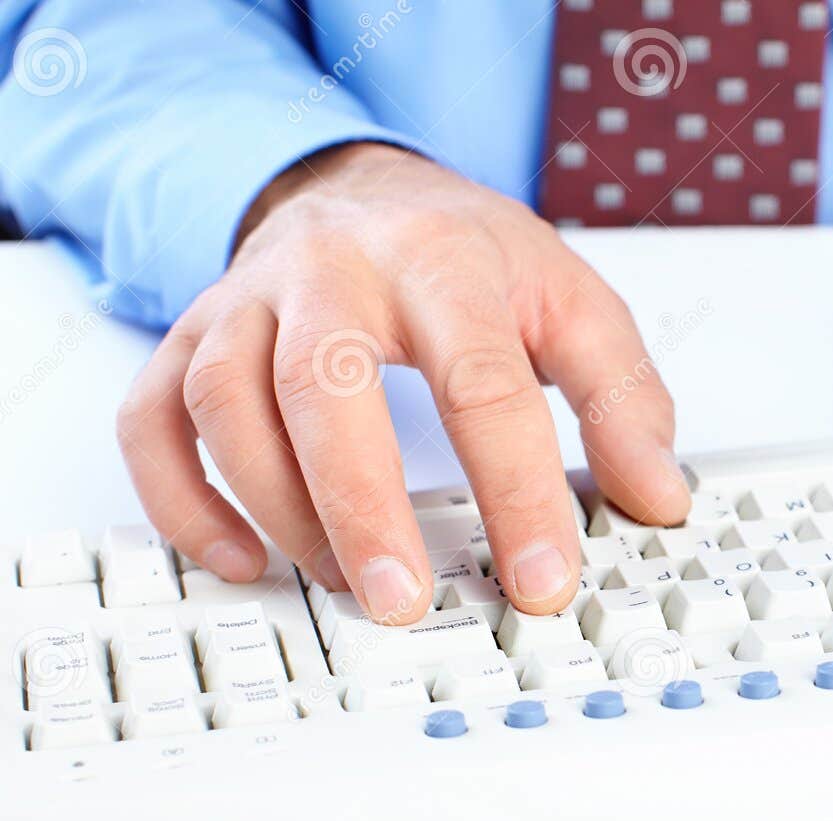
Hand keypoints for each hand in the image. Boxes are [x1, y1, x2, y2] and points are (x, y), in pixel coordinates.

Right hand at [116, 142, 687, 622]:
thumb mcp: (571, 303)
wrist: (361, 186)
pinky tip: (244, 558)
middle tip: (403, 601)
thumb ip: (623, 397)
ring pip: (226, 403)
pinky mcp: (189, 336)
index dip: (514, 490)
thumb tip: (658, 496)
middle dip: (362, 505)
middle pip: (324, 386)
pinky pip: (153, 421)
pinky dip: (183, 502)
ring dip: (278, 507)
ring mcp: (248, 302)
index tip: (542, 578)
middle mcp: (332, 272)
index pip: (482, 384)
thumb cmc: (466, 253)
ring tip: (344, 581)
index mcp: (443, 262)